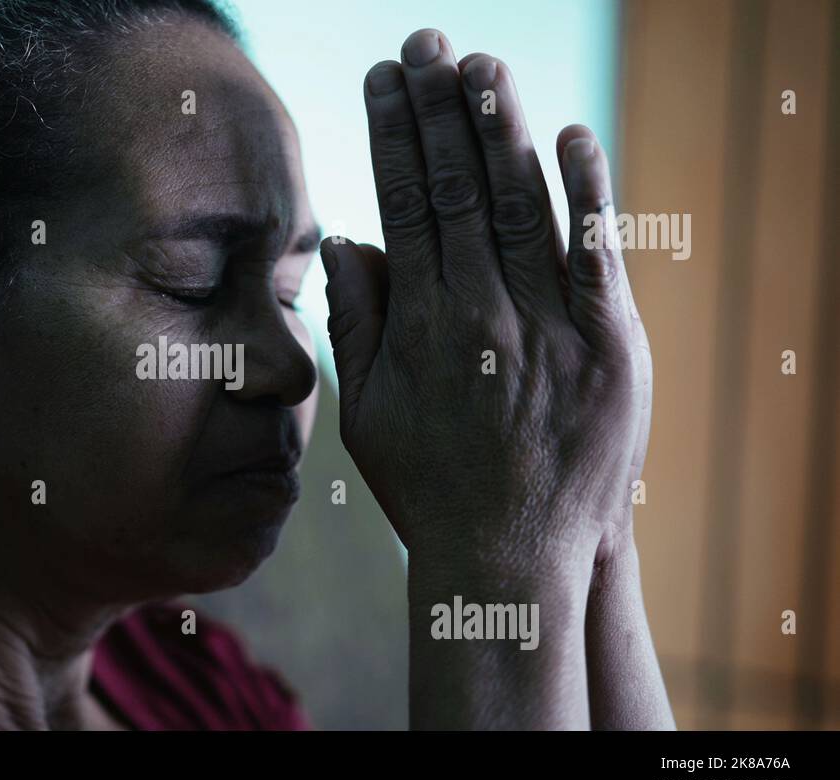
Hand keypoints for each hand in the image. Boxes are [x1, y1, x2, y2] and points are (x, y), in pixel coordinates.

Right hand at [322, 29, 648, 585]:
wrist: (511, 555)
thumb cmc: (428, 486)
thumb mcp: (365, 414)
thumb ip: (355, 324)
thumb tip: (344, 238)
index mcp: (419, 325)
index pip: (403, 203)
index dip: (392, 134)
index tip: (383, 80)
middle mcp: (481, 313)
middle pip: (457, 187)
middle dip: (439, 107)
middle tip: (426, 43)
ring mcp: (548, 327)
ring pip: (520, 205)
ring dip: (502, 129)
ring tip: (482, 66)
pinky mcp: (609, 345)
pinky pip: (596, 255)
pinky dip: (586, 192)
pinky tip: (570, 135)